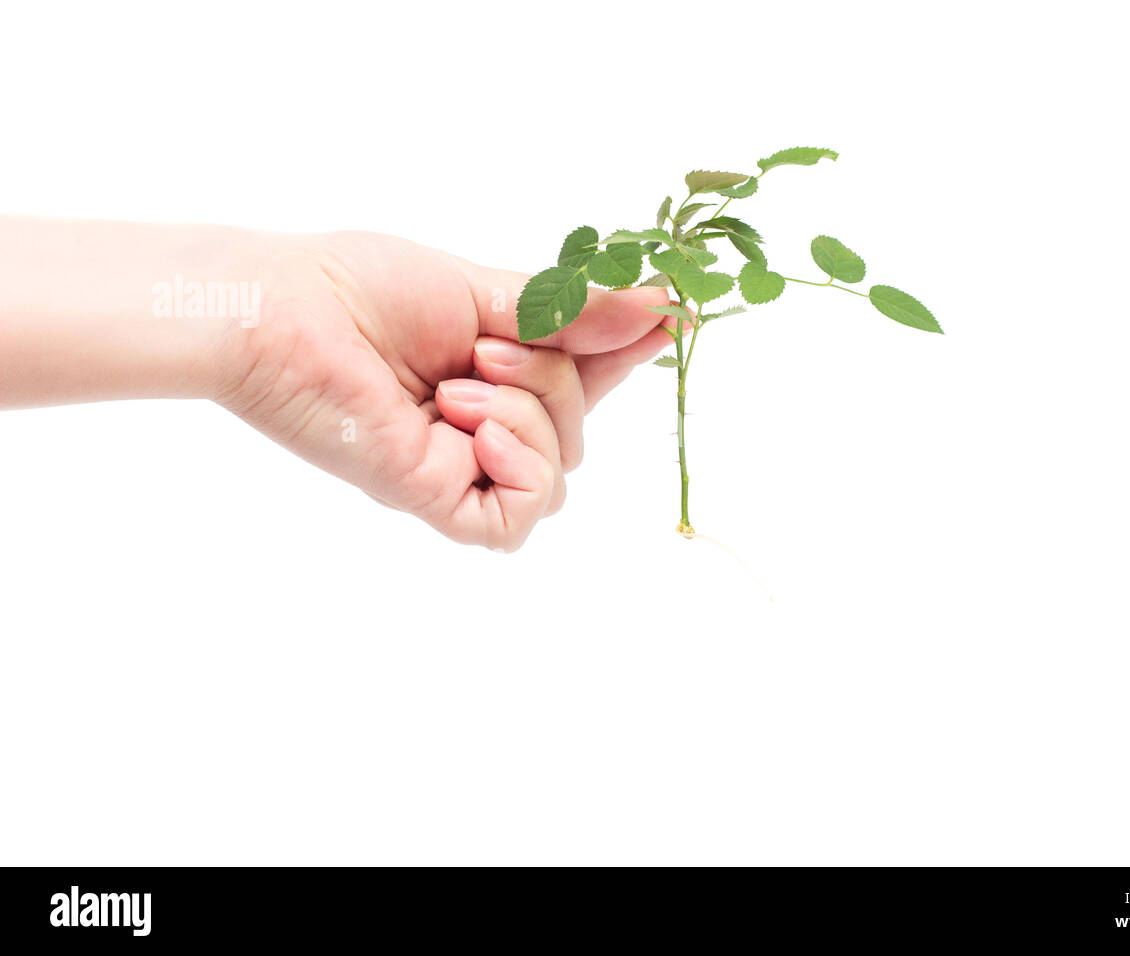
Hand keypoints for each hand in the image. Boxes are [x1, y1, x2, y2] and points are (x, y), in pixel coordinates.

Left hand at [221, 231, 672, 550]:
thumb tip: (657, 307)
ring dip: (530, 415)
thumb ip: (571, 313)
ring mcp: (463, 463)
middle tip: (482, 348)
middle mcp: (485, 423)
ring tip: (459, 384)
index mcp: (497, 371)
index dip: (629, 353)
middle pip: (579, 428)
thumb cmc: (361, 287)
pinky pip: (522, 515)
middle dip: (554, 378)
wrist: (284, 311)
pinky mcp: (437, 496)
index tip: (676, 318)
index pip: (587, 376)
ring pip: (560, 470)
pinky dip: (522, 470)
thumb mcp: (486, 291)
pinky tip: (477, 431)